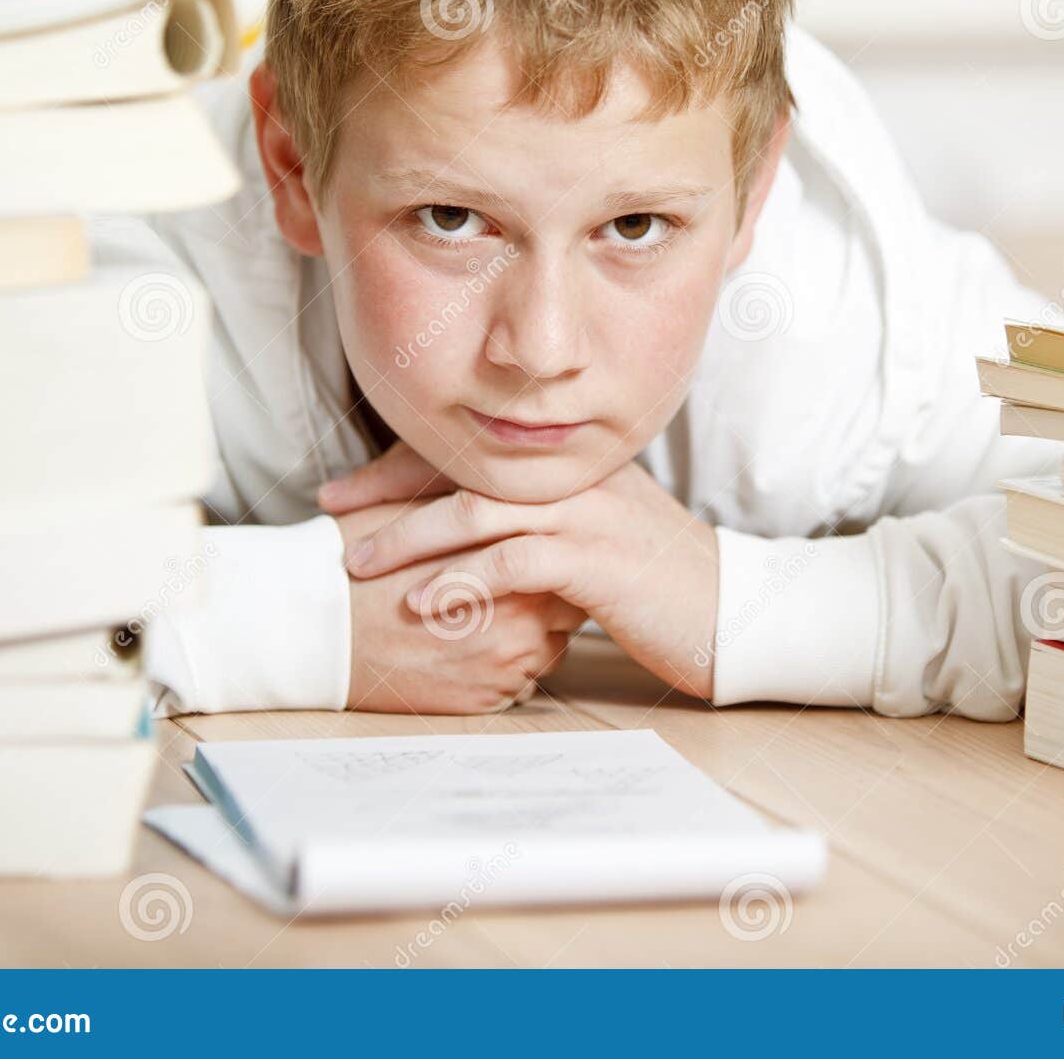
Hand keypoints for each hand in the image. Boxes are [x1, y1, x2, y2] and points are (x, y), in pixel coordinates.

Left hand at [329, 458, 718, 699]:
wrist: (732, 611)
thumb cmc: (660, 582)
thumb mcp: (599, 539)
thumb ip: (545, 525)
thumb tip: (477, 539)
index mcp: (567, 465)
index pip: (468, 451)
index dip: (399, 467)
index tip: (345, 492)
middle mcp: (572, 477)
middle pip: (460, 470)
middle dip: (385, 493)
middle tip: (330, 516)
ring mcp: (585, 515)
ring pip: (476, 510)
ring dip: (408, 538)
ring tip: (357, 564)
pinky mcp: (594, 561)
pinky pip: (513, 562)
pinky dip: (462, 582)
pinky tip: (425, 605)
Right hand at [333, 497, 588, 713]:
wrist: (313, 627)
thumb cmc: (363, 561)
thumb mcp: (425, 510)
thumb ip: (484, 503)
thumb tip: (523, 485)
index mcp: (515, 566)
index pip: (567, 560)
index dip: (551, 551)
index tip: (536, 547)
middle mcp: (524, 623)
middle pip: (569, 610)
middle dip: (548, 596)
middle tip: (518, 583)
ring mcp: (508, 668)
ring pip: (548, 650)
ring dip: (530, 636)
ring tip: (487, 617)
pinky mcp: (486, 701)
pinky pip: (520, 685)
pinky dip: (504, 669)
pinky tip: (468, 649)